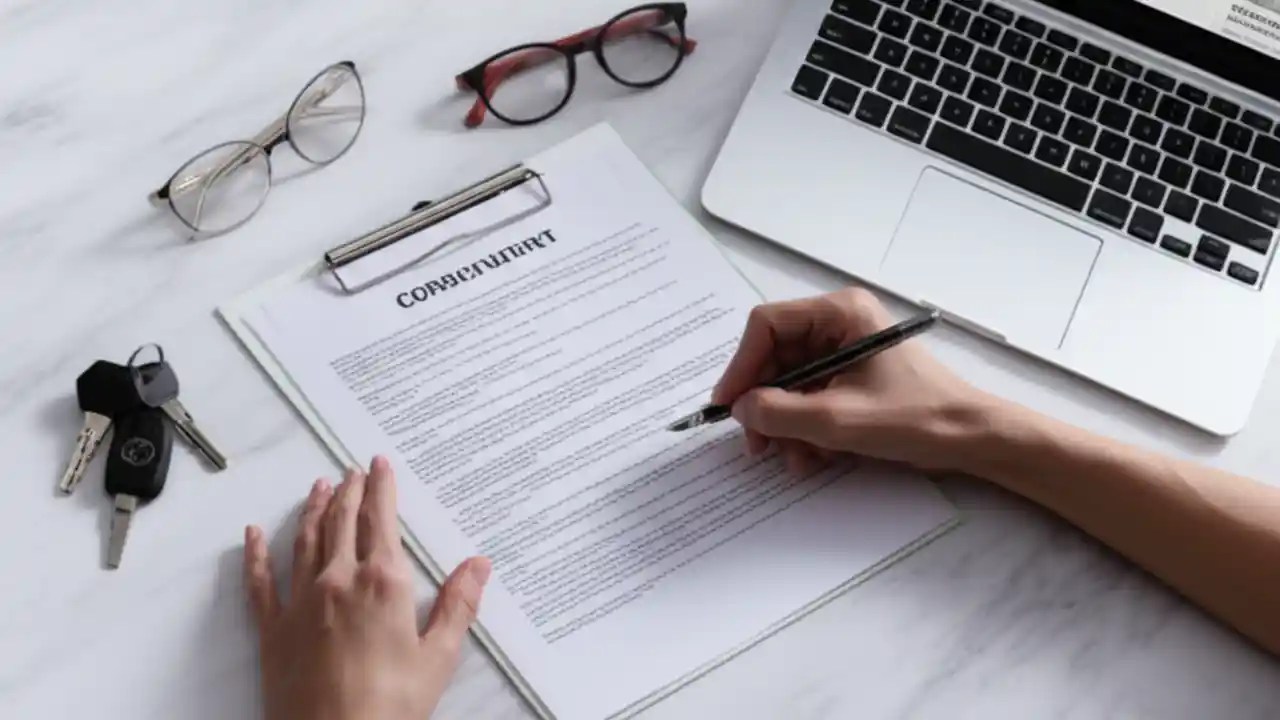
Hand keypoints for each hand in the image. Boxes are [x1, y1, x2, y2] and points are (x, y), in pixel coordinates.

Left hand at [243, 456, 490, 719]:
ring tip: (319, 487)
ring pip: (305, 540)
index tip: (380, 464)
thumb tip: (479, 564)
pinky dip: (256, 554)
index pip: (381, 519)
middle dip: (349, 491)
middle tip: (353, 470)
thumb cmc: (390, 707)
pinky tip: (253, 535)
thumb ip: (458, 605)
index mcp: (383, 583)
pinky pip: (261, 582)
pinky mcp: (274, 629)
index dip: (382, 487)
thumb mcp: (438, 657)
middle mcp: (339, 581)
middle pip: (341, 521)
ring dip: (313, 509)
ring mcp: (301, 603)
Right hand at [712, 288, 990, 472]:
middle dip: (765, 405)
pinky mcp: (854, 378)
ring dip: (785, 424)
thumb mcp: (837, 420)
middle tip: (756, 445)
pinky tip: (811, 458)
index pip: (767, 326)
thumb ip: (779, 413)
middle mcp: (839, 323)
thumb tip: (740, 409)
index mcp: (839, 312)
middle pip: (777, 358)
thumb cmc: (913, 417)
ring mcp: (847, 351)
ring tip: (791, 459)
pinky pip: (812, 398)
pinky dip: (805, 428)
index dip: (741, 366)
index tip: (729, 406)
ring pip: (792, 384)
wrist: (971, 438)